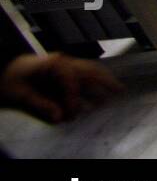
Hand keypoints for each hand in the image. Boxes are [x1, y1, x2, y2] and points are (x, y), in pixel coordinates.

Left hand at [0, 53, 122, 123]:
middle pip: (89, 69)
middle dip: (106, 80)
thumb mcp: (20, 96)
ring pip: (90, 70)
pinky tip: (98, 95)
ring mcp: (65, 65)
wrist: (3, 71)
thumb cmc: (10, 81)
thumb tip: (61, 117)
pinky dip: (94, 83)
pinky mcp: (64, 70)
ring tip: (117, 91)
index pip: (71, 80)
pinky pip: (84, 75)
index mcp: (52, 64)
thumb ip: (41, 106)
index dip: (73, 98)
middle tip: (121, 91)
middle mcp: (63, 62)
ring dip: (104, 81)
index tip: (72, 114)